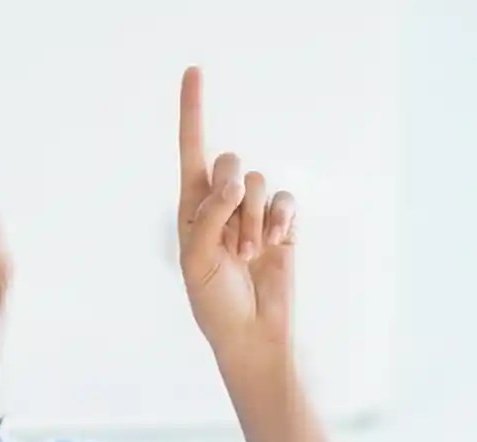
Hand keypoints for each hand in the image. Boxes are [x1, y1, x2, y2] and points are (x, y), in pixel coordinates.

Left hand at [176, 66, 298, 354]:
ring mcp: (254, 214)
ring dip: (254, 220)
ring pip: (258, 184)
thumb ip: (208, 216)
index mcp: (191, 209)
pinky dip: (281, 219)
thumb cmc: (214, 303)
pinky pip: (286, 200)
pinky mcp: (282, 225)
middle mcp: (222, 205)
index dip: (192, 112)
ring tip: (249, 255)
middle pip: (229, 163)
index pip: (191, 152)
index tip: (194, 72)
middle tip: (232, 240)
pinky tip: (276, 243)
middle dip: (231, 196)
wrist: (252, 334)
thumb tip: (233, 182)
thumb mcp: (196, 261)